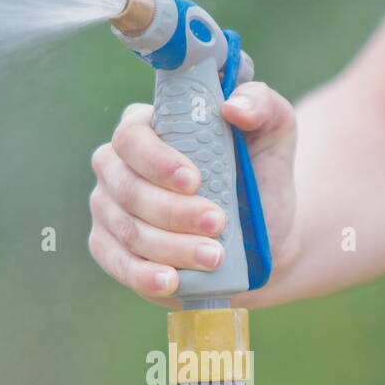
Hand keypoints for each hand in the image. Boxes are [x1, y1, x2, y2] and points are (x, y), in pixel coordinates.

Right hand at [88, 81, 297, 303]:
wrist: (263, 236)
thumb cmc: (261, 176)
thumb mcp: (274, 133)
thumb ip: (262, 103)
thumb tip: (234, 107)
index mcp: (146, 128)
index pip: (132, 136)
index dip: (157, 160)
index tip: (194, 180)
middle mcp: (118, 167)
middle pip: (129, 189)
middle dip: (174, 211)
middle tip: (218, 223)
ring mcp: (110, 210)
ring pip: (129, 230)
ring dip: (171, 247)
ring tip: (213, 257)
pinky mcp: (111, 249)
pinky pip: (118, 264)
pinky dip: (144, 275)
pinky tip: (171, 281)